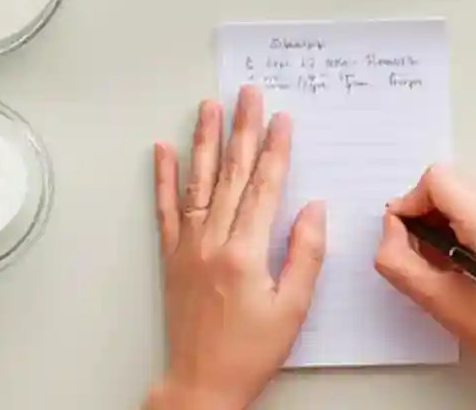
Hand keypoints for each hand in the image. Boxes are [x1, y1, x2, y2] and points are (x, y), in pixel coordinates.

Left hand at [146, 87, 325, 409]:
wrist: (201, 384)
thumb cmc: (250, 352)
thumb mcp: (293, 308)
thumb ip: (304, 254)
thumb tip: (312, 209)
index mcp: (245, 253)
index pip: (264, 187)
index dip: (275, 149)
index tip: (282, 118)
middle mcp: (212, 242)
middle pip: (231, 174)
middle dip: (243, 130)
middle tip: (247, 94)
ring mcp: (187, 248)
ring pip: (197, 183)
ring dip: (204, 141)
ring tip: (209, 107)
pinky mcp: (171, 259)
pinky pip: (165, 210)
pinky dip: (163, 178)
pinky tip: (163, 150)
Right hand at [375, 166, 475, 378]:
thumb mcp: (431, 296)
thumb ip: (397, 257)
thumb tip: (392, 224)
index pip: (436, 180)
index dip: (411, 203)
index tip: (405, 232)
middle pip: (445, 181)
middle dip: (423, 210)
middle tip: (421, 249)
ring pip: (455, 188)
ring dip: (437, 216)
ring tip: (439, 256)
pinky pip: (469, 200)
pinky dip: (452, 220)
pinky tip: (454, 253)